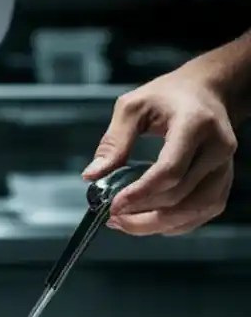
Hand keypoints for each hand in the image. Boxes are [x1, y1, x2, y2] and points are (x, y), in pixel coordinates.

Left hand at [85, 65, 238, 235]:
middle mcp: (217, 148)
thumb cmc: (168, 96)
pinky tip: (149, 221)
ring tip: (125, 224)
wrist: (207, 91)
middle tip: (113, 217)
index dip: (140, 193)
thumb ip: (113, 142)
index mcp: (195, 125)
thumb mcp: (132, 107)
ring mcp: (224, 166)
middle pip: (181, 196)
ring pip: (194, 210)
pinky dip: (174, 223)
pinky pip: (201, 212)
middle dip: (143, 214)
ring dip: (157, 224)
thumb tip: (92, 176)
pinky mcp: (224, 180)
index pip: (170, 170)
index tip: (114, 206)